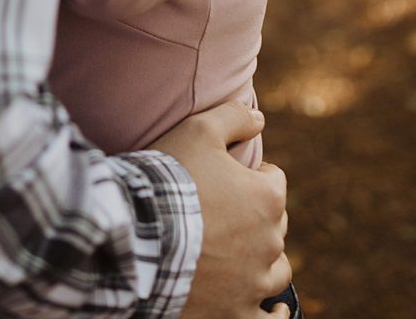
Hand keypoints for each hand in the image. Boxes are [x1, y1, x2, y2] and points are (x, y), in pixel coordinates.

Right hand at [151, 102, 290, 318]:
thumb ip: (234, 117)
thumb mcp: (199, 129)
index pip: (274, 180)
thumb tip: (259, 118)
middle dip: (256, 215)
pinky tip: (275, 310)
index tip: (226, 177)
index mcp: (267, 198)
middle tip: (223, 211)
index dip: (251, 175)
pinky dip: (274, 315)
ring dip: (266, 260)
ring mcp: (252, 283)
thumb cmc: (170, 180)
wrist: (139, 237)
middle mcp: (269, 242)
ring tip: (247, 255)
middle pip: (275, 224)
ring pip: (276, 270)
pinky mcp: (235, 314)